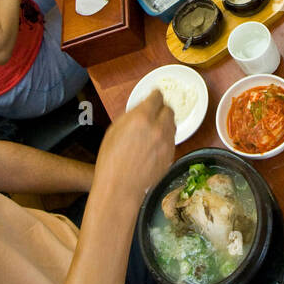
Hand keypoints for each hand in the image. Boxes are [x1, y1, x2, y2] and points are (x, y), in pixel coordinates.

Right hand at [92, 90, 175, 204]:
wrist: (120, 188)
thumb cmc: (111, 161)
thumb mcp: (114, 130)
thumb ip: (131, 116)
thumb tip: (141, 109)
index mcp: (141, 118)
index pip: (157, 97)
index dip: (155, 95)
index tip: (154, 95)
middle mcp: (158, 128)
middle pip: (169, 110)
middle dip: (162, 109)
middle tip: (154, 112)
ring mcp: (167, 143)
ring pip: (173, 125)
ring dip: (165, 123)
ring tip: (153, 129)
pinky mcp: (171, 155)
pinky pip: (172, 140)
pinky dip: (166, 137)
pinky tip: (155, 144)